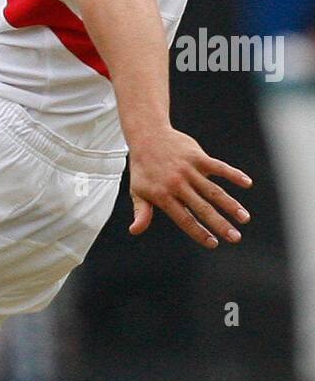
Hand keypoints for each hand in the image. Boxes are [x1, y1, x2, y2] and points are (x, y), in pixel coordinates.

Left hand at [128, 128, 251, 247]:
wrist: (147, 137)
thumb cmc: (143, 168)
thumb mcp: (137, 191)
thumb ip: (141, 212)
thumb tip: (135, 231)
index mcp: (163, 196)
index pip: (184, 219)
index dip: (199, 232)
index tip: (213, 243)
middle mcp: (178, 184)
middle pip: (202, 208)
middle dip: (220, 224)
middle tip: (235, 238)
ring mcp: (189, 170)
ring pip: (214, 190)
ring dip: (231, 204)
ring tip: (244, 218)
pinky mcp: (197, 157)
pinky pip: (218, 167)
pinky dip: (233, 174)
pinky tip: (247, 183)